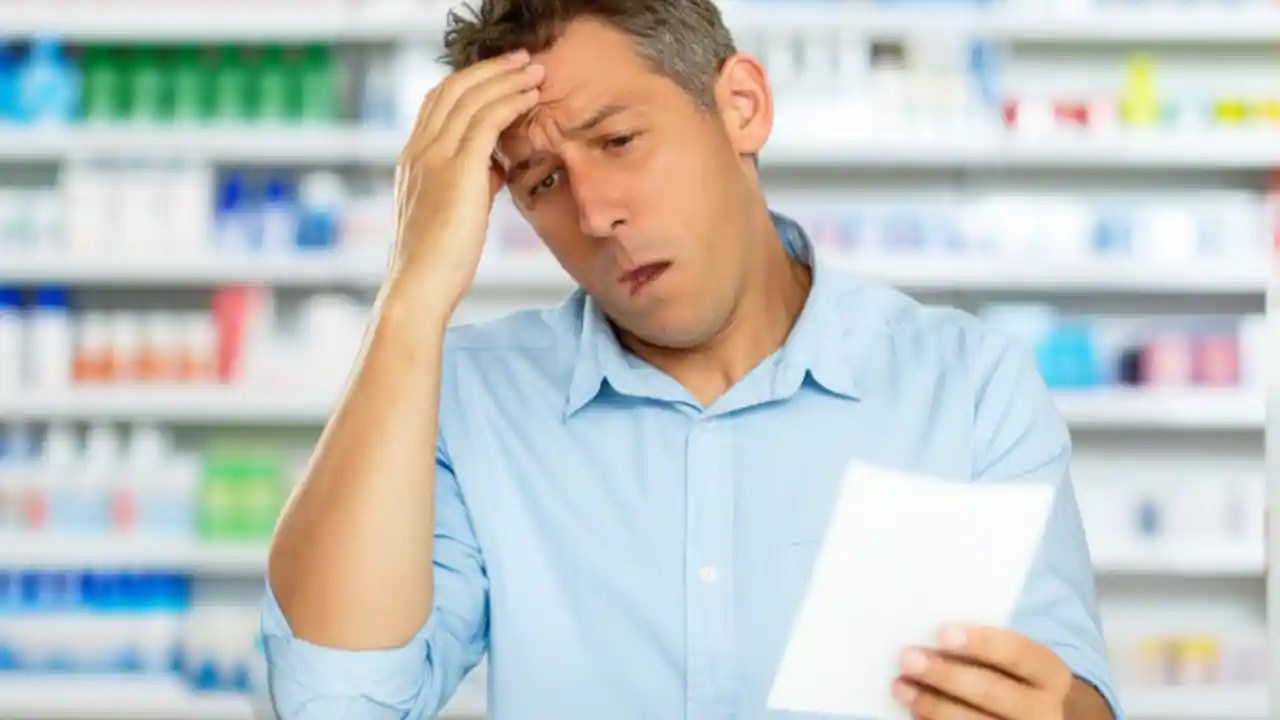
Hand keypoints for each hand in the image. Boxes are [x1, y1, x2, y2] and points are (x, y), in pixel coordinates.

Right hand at [387, 50, 544, 310]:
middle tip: (523, 60)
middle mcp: (418, 151)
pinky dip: (510, 102)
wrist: (419, 286)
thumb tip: (494, 170)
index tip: (500, 76)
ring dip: (507, 79)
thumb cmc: (439, 262)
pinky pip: (486, 120)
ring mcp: (433, 157)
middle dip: (490, 70)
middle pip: (453, 89)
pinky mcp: (456, 170)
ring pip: (471, 98)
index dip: (469, 83)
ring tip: (536, 71)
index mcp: (412, 159)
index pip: (437, 102)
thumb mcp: (453, 212)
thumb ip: (470, 184)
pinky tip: (531, 98)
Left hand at [893, 625, 1072, 719]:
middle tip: (909, 658)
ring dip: (932, 704)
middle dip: (947, 674)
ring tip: (900, 686)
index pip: (1018, 654)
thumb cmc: (1009, 674)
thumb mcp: (1011, 657)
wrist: (1033, 716)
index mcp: (1049, 673)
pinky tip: (913, 711)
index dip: (982, 643)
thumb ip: (983, 646)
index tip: (943, 632)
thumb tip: (931, 635)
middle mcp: (1044, 710)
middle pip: (993, 692)